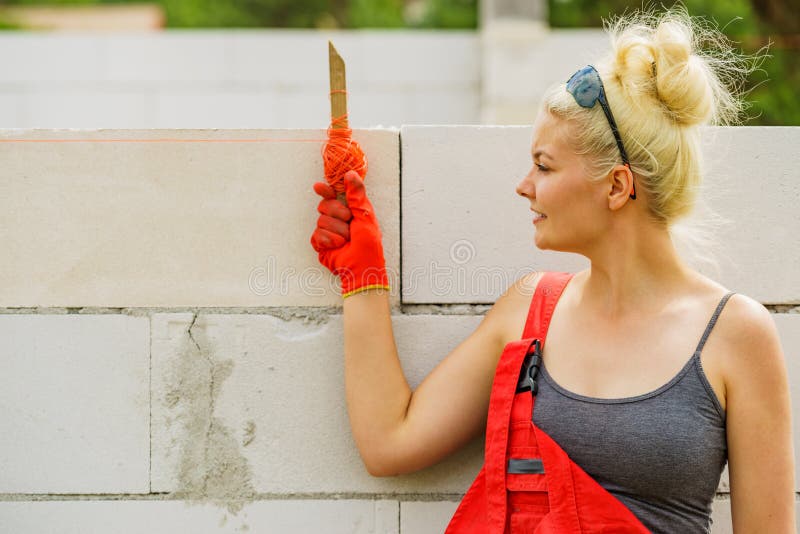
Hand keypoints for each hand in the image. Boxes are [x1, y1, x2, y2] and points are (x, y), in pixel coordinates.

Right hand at [310, 170, 389, 297]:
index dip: (326, 190)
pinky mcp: (320, 243)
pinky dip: (329, 240)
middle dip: (338, 213)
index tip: (320, 187)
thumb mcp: (366, 217)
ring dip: (337, 230)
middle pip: (325, 205)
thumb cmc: (369, 246)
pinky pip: (317, 235)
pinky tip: (338, 246)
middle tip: (349, 222)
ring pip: (321, 220)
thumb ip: (357, 195)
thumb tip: (350, 174)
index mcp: (349, 210)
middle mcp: (337, 219)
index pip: (333, 195)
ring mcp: (327, 231)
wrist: (362, 269)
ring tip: (347, 239)